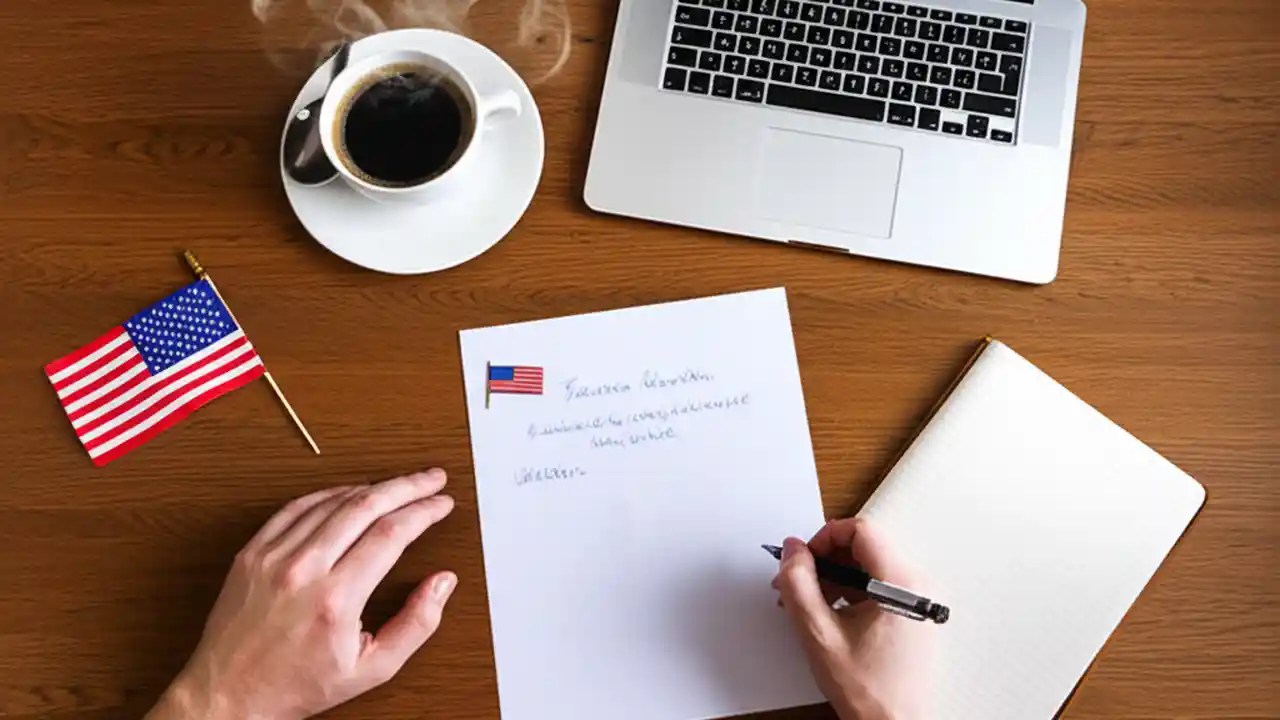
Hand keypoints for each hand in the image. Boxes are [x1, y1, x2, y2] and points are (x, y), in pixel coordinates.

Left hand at [145, 470, 457, 719]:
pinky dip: (328, 494)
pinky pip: (295, 508)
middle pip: (366, 505)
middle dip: (407, 486)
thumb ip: (416, 624)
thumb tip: (443, 582)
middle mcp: (303, 570)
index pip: (391, 533)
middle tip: (431, 478)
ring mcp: (273, 557)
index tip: (441, 503)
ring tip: (397, 485)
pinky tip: (348, 492)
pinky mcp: (252, 553)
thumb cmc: (297, 685)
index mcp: (336, 599)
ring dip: (371, 487)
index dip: (423, 511)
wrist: (229, 694)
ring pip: (331, 501)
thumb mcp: (372, 669)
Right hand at [773, 518, 935, 719]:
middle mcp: (918, 586)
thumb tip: (792, 550)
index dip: (824, 537)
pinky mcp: (913, 613)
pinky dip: (849, 592)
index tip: (802, 558)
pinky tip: (827, 614)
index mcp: (902, 584)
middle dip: (824, 561)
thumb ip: (798, 583)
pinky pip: (878, 585)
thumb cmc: (869, 692)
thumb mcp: (819, 633)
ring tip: (807, 604)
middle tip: (796, 583)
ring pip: (868, 566)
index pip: (861, 530)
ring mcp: (919, 600)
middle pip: (864, 547)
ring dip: (833, 577)